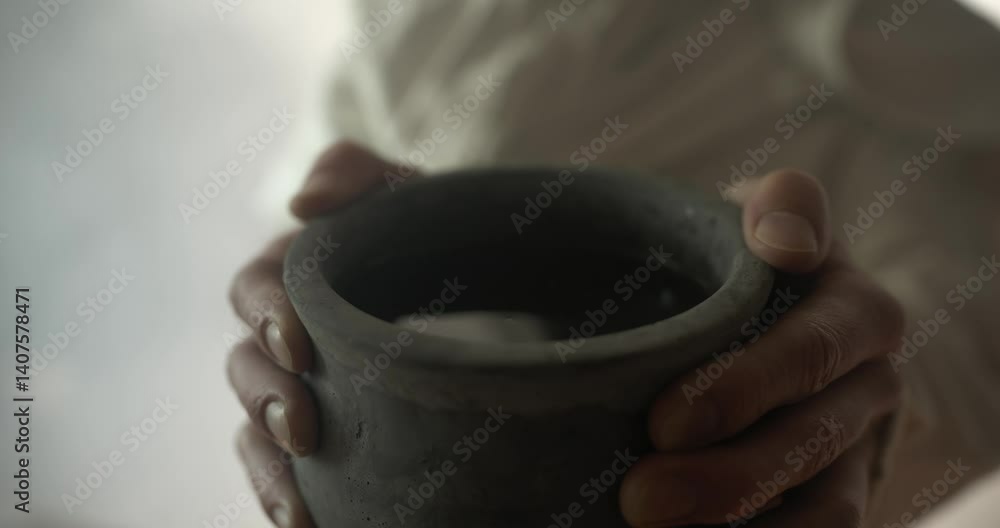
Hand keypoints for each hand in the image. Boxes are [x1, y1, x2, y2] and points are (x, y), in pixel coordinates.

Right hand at [226, 141, 411, 526]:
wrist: (496, 290)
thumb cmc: (437, 232)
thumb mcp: (409, 193)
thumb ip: (357, 172)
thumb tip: (299, 202)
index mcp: (295, 273)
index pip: (254, 290)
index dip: (265, 315)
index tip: (301, 347)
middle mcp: (289, 335)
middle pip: (245, 366)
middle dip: (265, 396)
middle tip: (303, 428)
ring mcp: (306, 391)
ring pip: (255, 430)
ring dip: (268, 465)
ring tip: (300, 504)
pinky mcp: (329, 439)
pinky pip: (287, 473)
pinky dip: (285, 498)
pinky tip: (309, 525)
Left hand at [620, 170, 905, 526]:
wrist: (756, 316)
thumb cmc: (742, 263)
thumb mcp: (754, 220)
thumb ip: (778, 207)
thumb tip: (786, 237)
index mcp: (853, 308)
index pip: (817, 346)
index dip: (748, 384)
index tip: (665, 421)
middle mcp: (870, 379)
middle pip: (813, 434)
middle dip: (726, 471)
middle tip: (641, 494)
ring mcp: (859, 443)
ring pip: (825, 503)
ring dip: (741, 514)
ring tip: (650, 520)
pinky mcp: (840, 492)